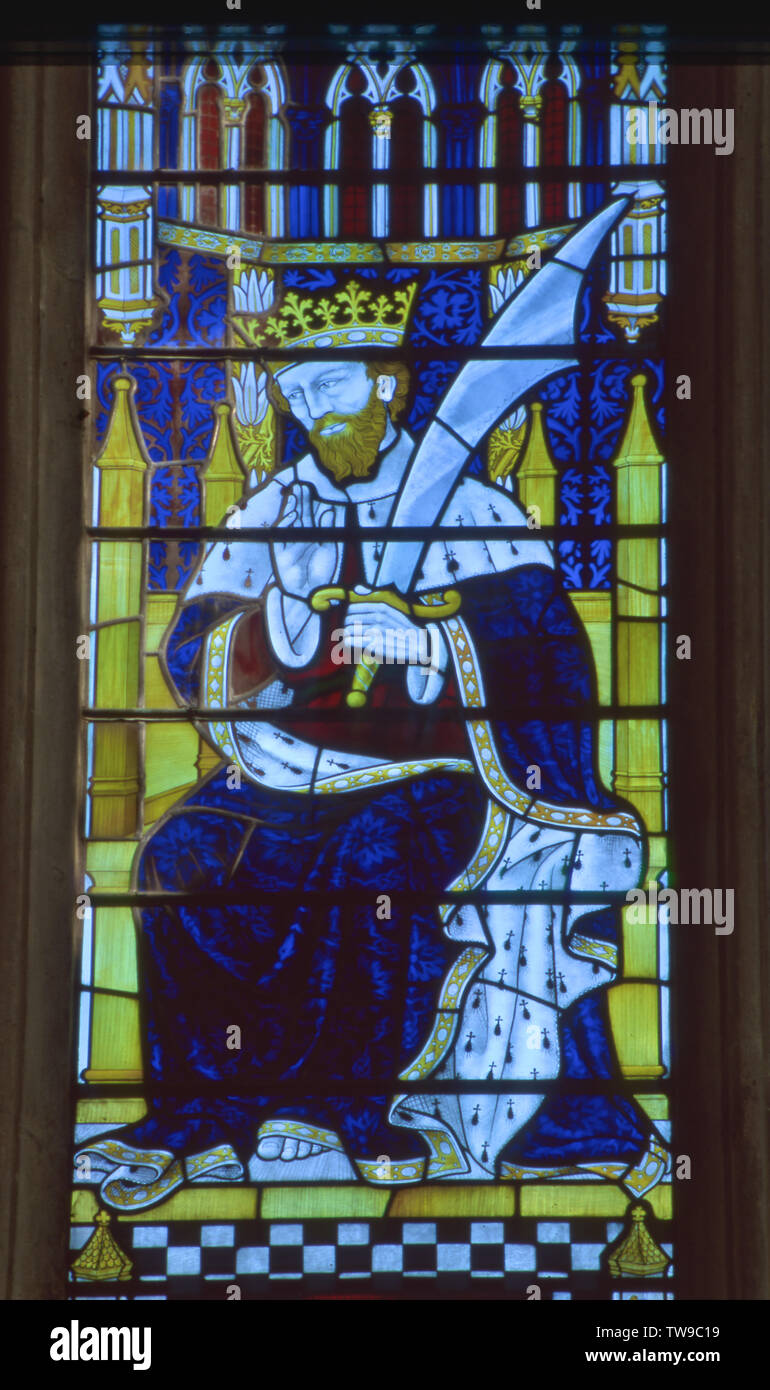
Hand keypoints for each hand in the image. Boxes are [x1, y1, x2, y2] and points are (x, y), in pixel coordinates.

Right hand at [270, 484, 338, 598]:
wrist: (312, 593)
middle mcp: (299, 538)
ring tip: (296, 495)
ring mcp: (288, 544)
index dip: (308, 501)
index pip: (309, 514)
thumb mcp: (329, 548)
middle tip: (300, 485)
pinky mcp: (279, 553)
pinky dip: (286, 525)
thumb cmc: (323, 573)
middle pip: (298, 515)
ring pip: (288, 523)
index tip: (309, 487)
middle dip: (299, 501)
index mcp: (311, 536)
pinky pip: (280, 536)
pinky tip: (292, 514)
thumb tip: (328, 509)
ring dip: (292, 509)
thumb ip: (328, 529)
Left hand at [341, 599, 429, 666]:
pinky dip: (350, 643)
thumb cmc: (402, 627)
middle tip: (348, 628)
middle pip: (349, 619)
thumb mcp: (392, 608)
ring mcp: (377, 632)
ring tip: (350, 636)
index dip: (348, 613)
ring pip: (349, 631)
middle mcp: (379, 618)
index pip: (353, 607)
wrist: (417, 645)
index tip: (350, 617)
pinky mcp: (375, 646)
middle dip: (346, 624)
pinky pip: (353, 642)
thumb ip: (373, 597)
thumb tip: (357, 588)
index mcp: (382, 607)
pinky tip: (352, 643)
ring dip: (347, 634)